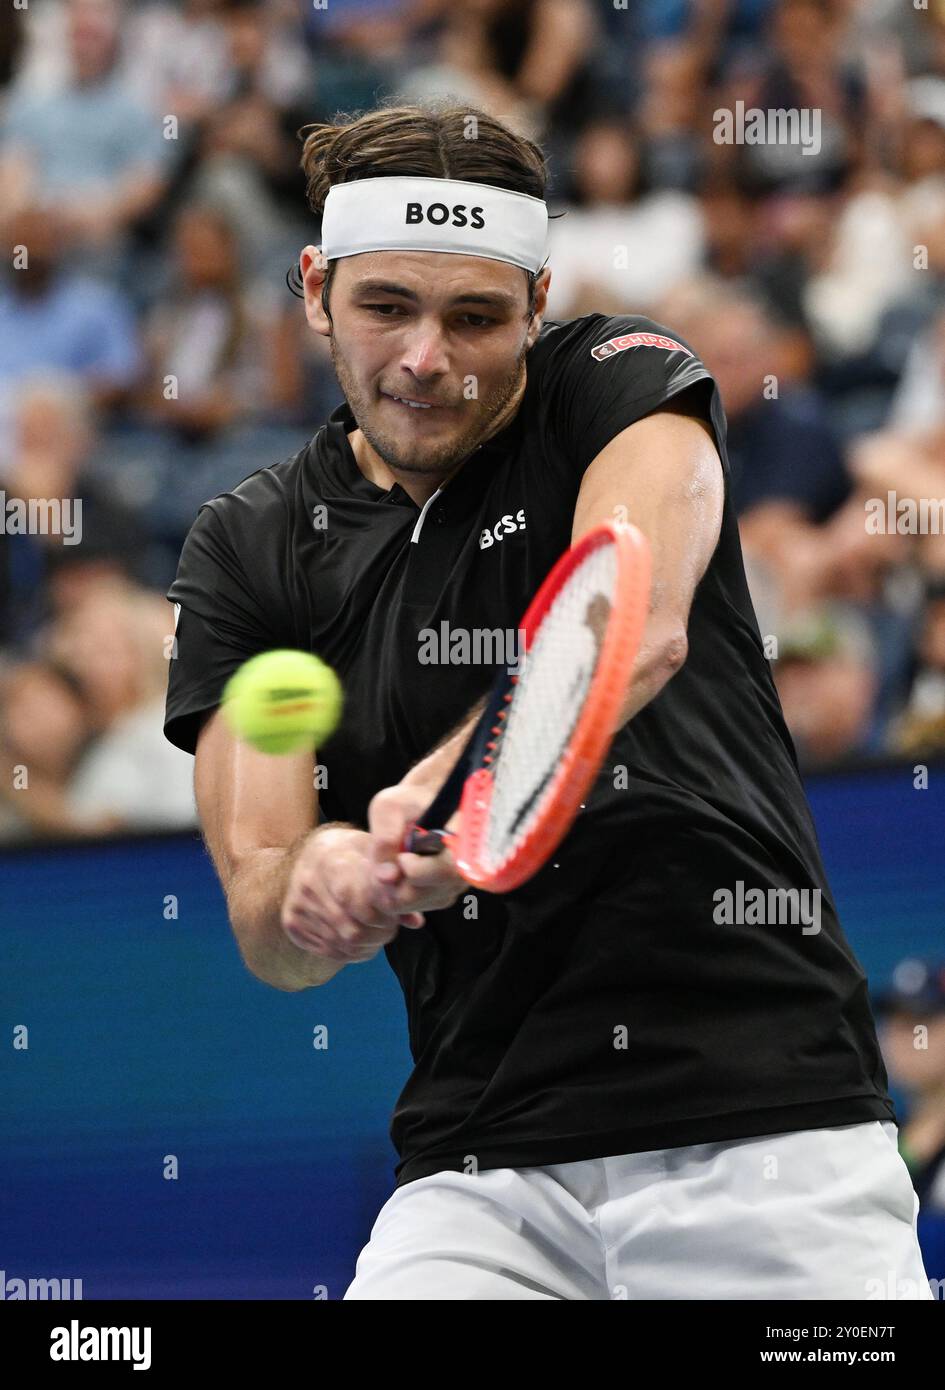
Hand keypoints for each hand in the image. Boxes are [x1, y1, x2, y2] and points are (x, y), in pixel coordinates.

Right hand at [280, 825, 424, 964]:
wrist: (314, 855)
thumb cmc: (353, 854)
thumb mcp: (376, 856)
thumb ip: (396, 885)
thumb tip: (415, 922)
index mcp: (329, 862)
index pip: (357, 899)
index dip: (384, 911)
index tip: (396, 908)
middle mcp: (308, 886)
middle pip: (354, 929)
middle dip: (381, 931)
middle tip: (391, 923)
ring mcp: (298, 908)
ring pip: (345, 944)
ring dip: (370, 943)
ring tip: (379, 929)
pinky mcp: (293, 926)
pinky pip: (332, 952)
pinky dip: (354, 951)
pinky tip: (363, 938)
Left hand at [368, 784, 466, 915]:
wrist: (420, 805)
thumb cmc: (407, 800)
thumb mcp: (390, 807)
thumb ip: (385, 839)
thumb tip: (385, 877)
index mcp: (462, 843)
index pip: (441, 873)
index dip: (409, 868)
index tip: (400, 853)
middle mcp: (463, 871)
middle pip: (420, 896)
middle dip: (389, 882)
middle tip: (380, 861)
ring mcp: (451, 887)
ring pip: (410, 905)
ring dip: (388, 887)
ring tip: (387, 861)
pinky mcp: (438, 896)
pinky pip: (409, 908)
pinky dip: (392, 893)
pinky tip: (391, 871)